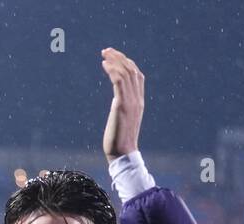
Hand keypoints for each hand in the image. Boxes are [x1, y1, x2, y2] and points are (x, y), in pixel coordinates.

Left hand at [101, 47, 144, 161]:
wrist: (123, 153)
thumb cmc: (119, 140)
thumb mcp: (123, 119)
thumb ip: (123, 107)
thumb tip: (117, 102)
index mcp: (139, 101)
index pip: (137, 76)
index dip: (127, 63)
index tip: (115, 57)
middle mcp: (137, 99)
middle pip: (132, 70)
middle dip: (120, 58)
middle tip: (107, 50)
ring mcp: (131, 101)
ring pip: (126, 74)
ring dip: (115, 61)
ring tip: (104, 54)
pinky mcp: (122, 106)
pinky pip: (119, 82)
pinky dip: (113, 71)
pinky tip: (104, 65)